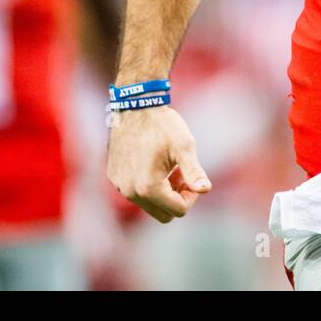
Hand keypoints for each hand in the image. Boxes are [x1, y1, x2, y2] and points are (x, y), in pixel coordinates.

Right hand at [106, 106, 209, 222]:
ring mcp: (120, 185)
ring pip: (148, 204)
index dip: (191, 196)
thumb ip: (194, 172)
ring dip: (162, 191)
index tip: (191, 176)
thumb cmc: (163, 125)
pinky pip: (134, 192)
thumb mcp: (184, 147)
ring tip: (168, 167)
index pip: (178, 210)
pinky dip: (147, 184)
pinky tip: (152, 162)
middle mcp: (130, 192)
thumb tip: (205, 190)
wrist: (135, 106)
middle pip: (163, 214)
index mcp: (148, 188)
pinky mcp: (114, 177)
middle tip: (181, 174)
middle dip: (176, 198)